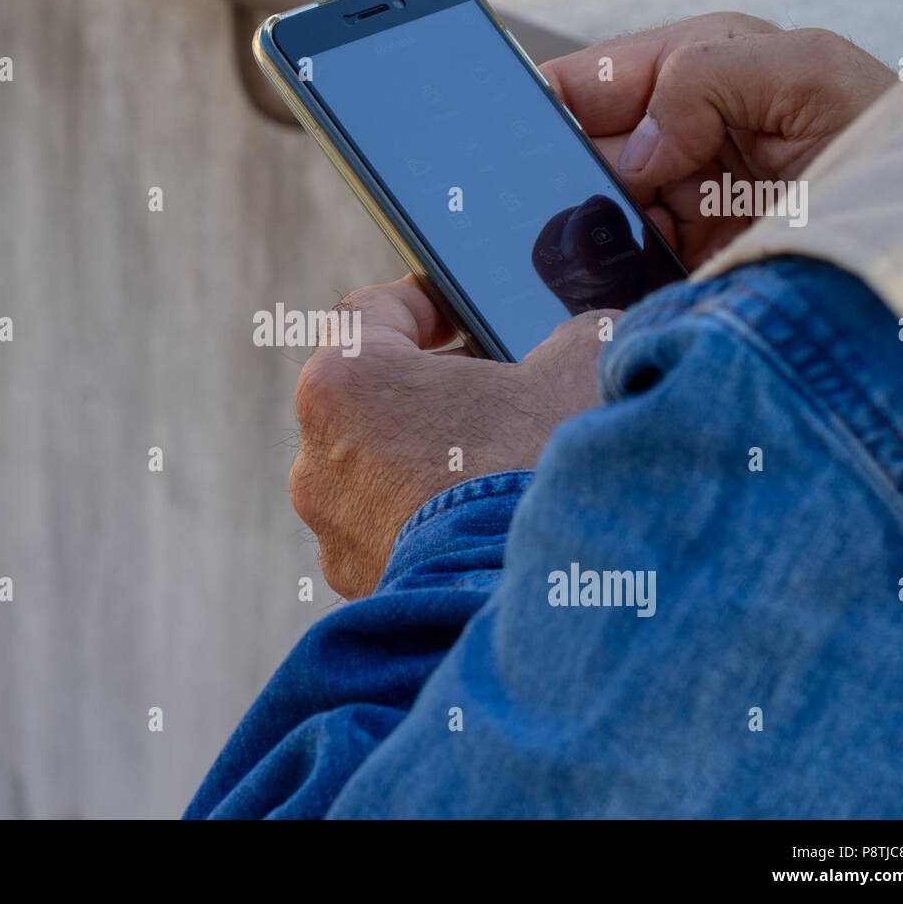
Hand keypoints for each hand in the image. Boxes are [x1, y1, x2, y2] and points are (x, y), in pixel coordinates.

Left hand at [291, 275, 611, 598]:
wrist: (531, 601)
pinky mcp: (355, 579)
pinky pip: (389, 527)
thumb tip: (584, 335)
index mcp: (346, 380)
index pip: (370, 311)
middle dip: (432, 385)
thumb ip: (573, 334)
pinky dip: (426, 516)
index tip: (459, 311)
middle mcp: (317, 453)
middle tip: (494, 387)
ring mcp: (331, 524)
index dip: (425, 302)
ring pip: (377, 465)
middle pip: (372, 393)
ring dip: (427, 454)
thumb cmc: (534, 475)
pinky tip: (484, 520)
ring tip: (497, 462)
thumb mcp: (575, 372)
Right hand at [539, 13, 896, 268]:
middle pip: (579, 155)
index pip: (589, 82)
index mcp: (693, 70)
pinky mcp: (689, 260)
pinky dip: (609, 276)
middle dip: (557, 178)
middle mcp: (678, 135)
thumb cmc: (883, 139)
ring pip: (593, 215)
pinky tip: (607, 281)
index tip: (507, 135)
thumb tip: (634, 150)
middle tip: (539, 207)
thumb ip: (709, 78)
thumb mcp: (807, 73)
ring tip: (578, 250)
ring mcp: (680, 201)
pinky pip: (624, 266)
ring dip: (582, 232)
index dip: (540, 105)